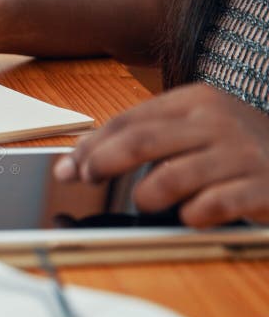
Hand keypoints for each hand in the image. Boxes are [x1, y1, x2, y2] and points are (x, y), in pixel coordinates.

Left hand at [53, 84, 268, 227]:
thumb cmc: (232, 145)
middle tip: (86, 180)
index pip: (128, 121)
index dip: (91, 147)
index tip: (66, 169)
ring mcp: (239, 154)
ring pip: (170, 178)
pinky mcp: (261, 187)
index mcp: (194, 101)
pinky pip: (211, 206)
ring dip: (145, 196)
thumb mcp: (192, 126)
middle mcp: (215, 122)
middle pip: (141, 142)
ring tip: (145, 202)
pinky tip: (189, 214)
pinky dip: (190, 215)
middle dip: (103, 163)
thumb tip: (80, 157)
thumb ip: (144, 135)